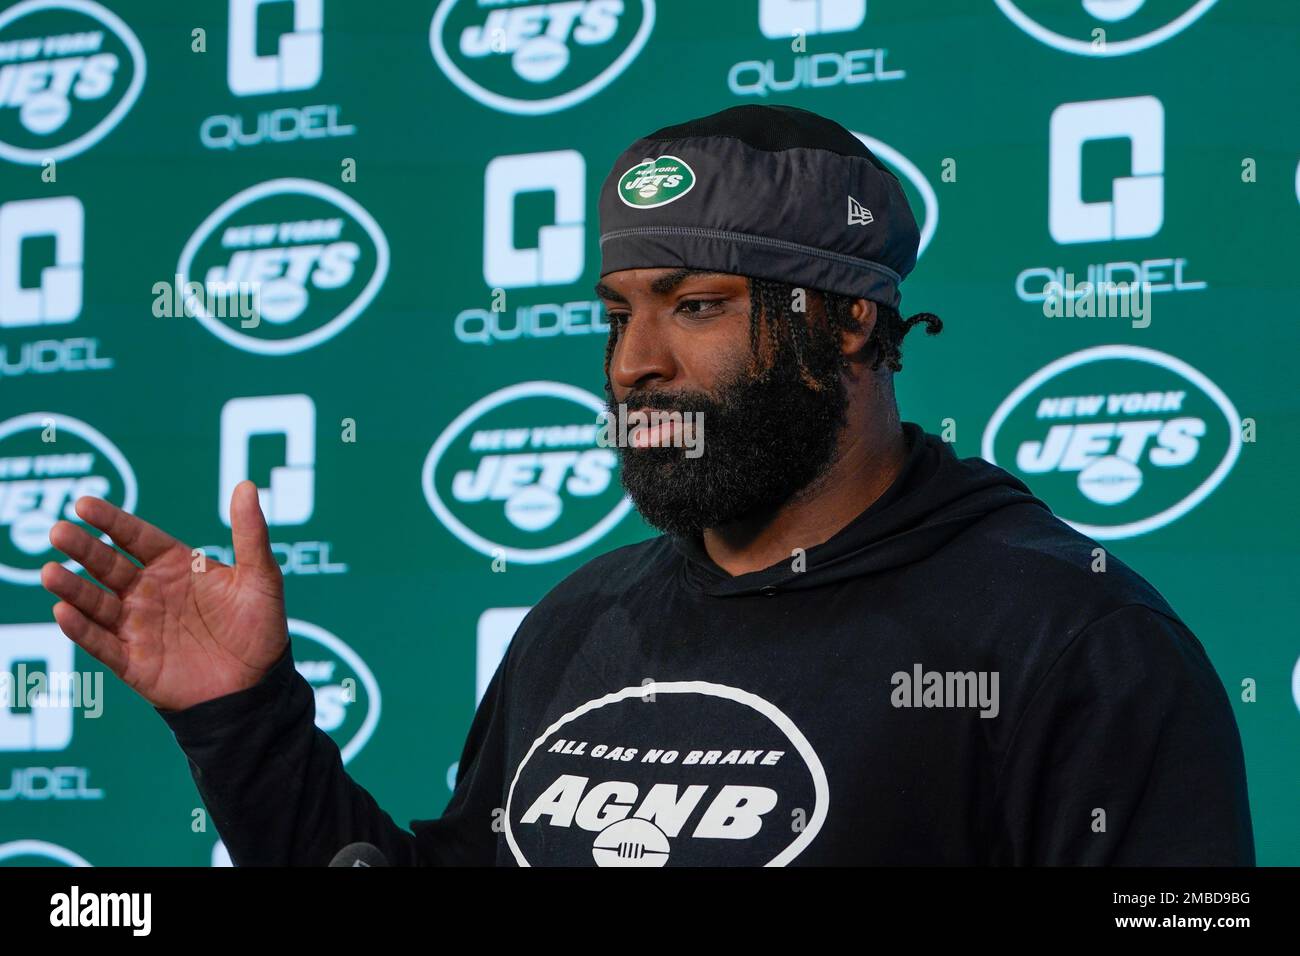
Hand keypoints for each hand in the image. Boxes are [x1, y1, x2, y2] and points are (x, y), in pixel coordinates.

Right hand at [41, 480, 288, 711]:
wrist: (260, 686)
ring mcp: (139, 626)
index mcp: (175, 566)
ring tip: (49, 572)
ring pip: (97, 603)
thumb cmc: (260, 627)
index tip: (84, 504)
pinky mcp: (134, 662)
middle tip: (58, 531)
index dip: (111, 521)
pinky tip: (63, 611)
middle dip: (83, 549)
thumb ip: (251, 534)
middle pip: (108, 566)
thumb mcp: (261, 577)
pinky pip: (102, 644)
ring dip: (72, 588)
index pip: (136, 536)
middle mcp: (149, 592)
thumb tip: (247, 485)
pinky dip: (82, 630)